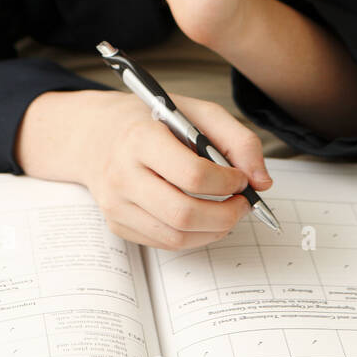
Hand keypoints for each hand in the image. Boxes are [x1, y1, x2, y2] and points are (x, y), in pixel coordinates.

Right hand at [78, 90, 273, 250]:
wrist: (94, 134)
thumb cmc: (151, 121)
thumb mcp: (197, 112)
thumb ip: (238, 140)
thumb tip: (262, 181)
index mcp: (141, 139)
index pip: (193, 174)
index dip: (227, 182)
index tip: (241, 178)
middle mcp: (122, 174)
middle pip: (184, 214)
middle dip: (226, 215)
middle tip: (243, 204)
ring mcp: (116, 204)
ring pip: (176, 237)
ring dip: (213, 230)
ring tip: (227, 212)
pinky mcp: (117, 224)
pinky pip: (164, 243)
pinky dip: (193, 236)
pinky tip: (202, 217)